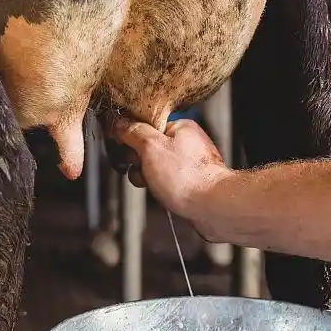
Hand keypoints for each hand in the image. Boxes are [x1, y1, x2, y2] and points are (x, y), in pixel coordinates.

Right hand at [107, 116, 233, 230]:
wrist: (211, 206)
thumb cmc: (188, 177)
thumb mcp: (151, 147)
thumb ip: (133, 132)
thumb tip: (119, 123)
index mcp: (179, 127)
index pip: (145, 126)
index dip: (131, 139)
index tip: (124, 149)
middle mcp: (186, 143)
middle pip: (148, 148)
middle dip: (138, 162)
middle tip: (143, 169)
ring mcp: (189, 164)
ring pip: (154, 168)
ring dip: (147, 178)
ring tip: (154, 184)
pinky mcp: (190, 183)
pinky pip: (165, 182)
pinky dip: (159, 189)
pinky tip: (163, 194)